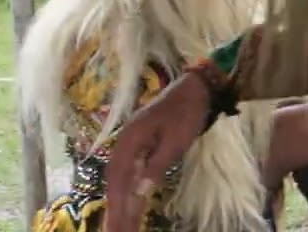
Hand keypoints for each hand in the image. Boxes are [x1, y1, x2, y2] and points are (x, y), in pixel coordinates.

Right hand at [103, 74, 210, 231]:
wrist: (193, 90)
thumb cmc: (185, 114)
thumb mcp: (174, 142)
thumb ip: (156, 166)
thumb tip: (140, 193)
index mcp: (128, 140)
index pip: (117, 179)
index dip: (116, 205)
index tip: (116, 227)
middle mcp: (124, 143)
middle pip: (114, 181)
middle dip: (115, 209)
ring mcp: (131, 144)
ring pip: (120, 178)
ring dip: (120, 202)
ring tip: (121, 225)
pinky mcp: (140, 146)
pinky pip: (130, 172)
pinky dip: (129, 191)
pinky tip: (131, 204)